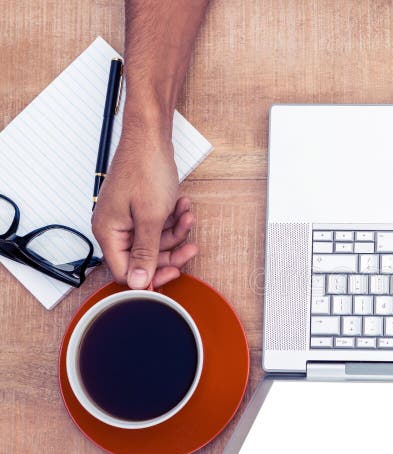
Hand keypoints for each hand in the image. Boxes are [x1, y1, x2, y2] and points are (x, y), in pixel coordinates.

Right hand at [92, 126, 197, 288]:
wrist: (150, 139)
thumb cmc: (145, 170)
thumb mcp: (150, 218)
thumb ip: (146, 252)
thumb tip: (139, 282)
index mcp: (108, 233)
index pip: (125, 272)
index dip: (151, 276)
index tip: (174, 272)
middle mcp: (114, 228)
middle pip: (144, 258)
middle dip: (171, 251)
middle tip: (191, 247)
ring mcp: (127, 218)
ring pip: (156, 241)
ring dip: (176, 231)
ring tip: (187, 215)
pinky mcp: (139, 209)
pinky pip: (158, 225)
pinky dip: (173, 218)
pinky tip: (182, 205)